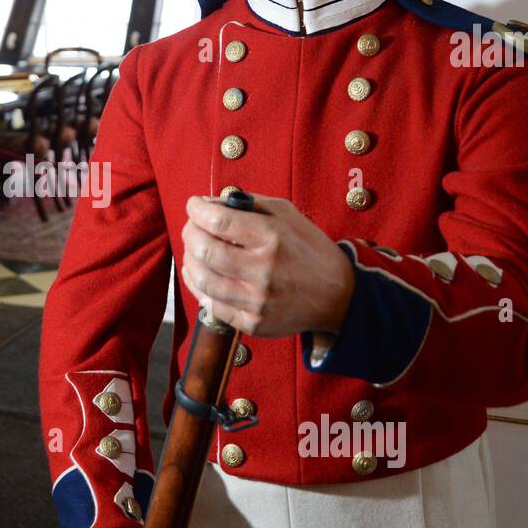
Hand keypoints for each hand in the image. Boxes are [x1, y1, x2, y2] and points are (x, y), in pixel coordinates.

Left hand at [180, 193, 354, 338]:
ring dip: (190, 259)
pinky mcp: (253, 324)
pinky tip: (204, 274)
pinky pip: (211, 304)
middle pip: (204, 250)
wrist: (339, 297)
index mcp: (273, 238)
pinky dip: (200, 286)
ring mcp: (257, 301)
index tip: (194, 205)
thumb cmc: (309, 250)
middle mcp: (263, 271)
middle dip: (189, 233)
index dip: (197, 211)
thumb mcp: (287, 215)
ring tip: (194, 250)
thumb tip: (209, 204)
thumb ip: (248, 204)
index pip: (219, 222)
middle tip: (192, 227)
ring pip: (202, 279)